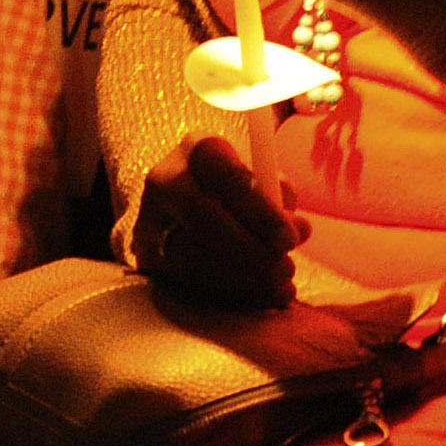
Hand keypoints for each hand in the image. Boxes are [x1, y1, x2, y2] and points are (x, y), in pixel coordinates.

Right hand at [122, 136, 304, 309]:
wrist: (192, 195)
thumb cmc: (239, 188)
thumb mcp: (262, 178)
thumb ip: (281, 200)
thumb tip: (298, 231)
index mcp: (199, 149)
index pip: (228, 177)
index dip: (261, 212)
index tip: (289, 239)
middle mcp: (164, 180)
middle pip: (202, 217)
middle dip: (250, 250)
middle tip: (285, 268)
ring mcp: (149, 220)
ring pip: (191, 256)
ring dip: (242, 278)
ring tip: (280, 286)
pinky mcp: (147, 257)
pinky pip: (186, 282)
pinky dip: (229, 293)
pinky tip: (261, 296)